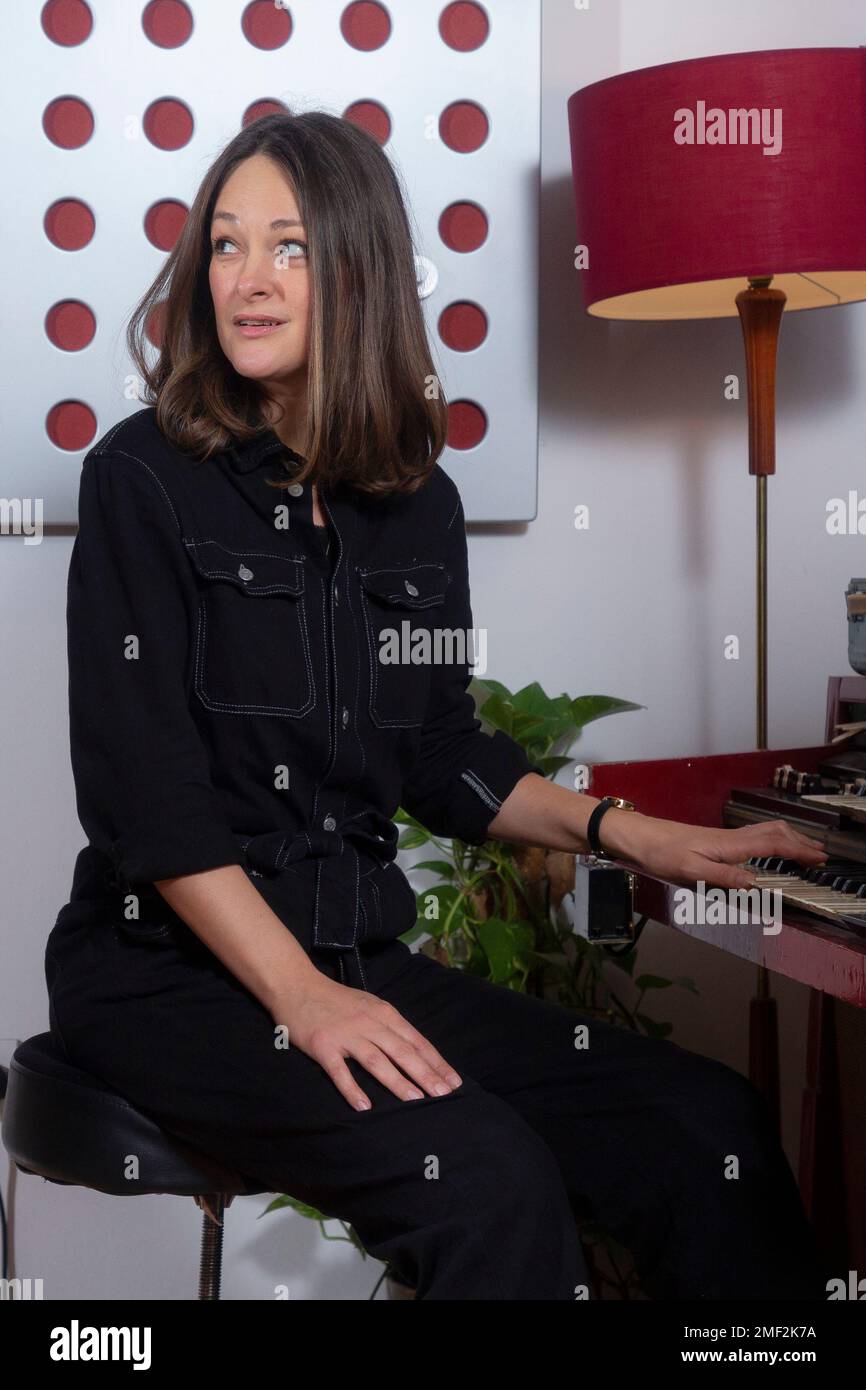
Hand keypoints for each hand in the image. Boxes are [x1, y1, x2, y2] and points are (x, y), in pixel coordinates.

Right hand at [270, 969, 462, 1111]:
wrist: (297, 984)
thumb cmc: (336, 999)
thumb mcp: (369, 1005)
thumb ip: (389, 1026)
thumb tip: (415, 1050)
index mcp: (383, 1014)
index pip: (416, 1041)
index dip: (436, 1062)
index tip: (454, 1081)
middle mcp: (369, 1023)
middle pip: (403, 1052)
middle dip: (426, 1074)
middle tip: (445, 1094)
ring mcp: (346, 1035)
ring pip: (377, 1061)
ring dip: (398, 1081)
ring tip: (416, 1100)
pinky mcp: (323, 1045)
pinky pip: (339, 1071)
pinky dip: (352, 1089)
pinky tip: (364, 1106)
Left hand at [599, 809, 827, 890]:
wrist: (638, 836)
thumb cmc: (660, 853)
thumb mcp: (689, 870)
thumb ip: (722, 877)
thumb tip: (754, 883)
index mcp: (729, 845)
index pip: (773, 844)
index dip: (798, 851)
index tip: (819, 857)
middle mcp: (730, 838)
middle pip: (774, 833)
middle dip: (800, 842)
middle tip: (821, 853)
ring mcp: (723, 837)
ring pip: (765, 831)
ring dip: (788, 838)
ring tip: (804, 847)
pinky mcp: (715, 840)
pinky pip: (753, 835)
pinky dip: (772, 839)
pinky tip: (769, 847)